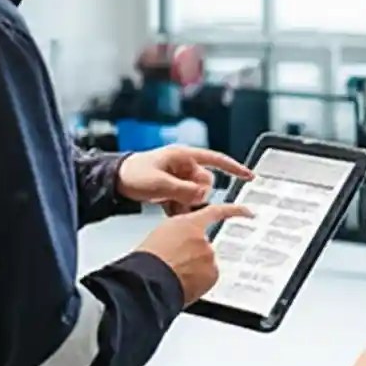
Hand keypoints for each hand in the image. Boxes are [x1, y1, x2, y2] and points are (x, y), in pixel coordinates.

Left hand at [117, 145, 253, 214]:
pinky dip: (179, 208)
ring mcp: (179, 178)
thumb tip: (203, 194)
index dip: (234, 168)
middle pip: (206, 183)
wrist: (115, 182)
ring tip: (170, 206)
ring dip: (187, 204)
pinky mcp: (173, 189)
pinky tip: (168, 209)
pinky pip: (186, 201)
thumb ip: (183, 190)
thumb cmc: (133, 174)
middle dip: (196, 195)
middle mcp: (184, 165)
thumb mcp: (160, 183)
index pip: (216, 160)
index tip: (250, 176)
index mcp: (184, 156)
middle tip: (180, 200)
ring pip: (196, 195)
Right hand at [135, 202, 253, 304]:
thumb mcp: (162, 233)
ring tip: (174, 273)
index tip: (248, 212)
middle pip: (206, 246)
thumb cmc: (149, 258)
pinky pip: (207, 278)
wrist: (149, 280)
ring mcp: (209, 257)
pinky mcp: (212, 275)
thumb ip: (181, 231)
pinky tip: (182, 282)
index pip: (217, 212)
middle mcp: (204, 239)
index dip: (234, 211)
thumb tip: (185, 239)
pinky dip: (198, 281)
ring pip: (205, 264)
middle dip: (195, 255)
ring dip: (195, 269)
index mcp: (189, 224)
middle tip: (176, 262)